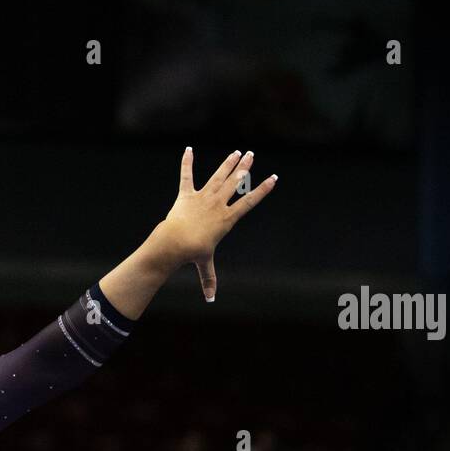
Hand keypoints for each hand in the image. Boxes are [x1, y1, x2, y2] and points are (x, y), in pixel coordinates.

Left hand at [144, 148, 276, 301]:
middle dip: (245, 167)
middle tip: (252, 155)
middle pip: (236, 182)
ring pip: (218, 176)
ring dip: (228, 163)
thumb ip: (209, 280)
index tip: (273, 178)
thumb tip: (211, 300)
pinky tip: (188, 149)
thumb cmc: (192, 253)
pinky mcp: (186, 194)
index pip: (249, 202)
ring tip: (237, 152)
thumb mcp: (205, 264)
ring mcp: (203, 197)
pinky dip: (186, 162)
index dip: (262, 189)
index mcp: (227, 218)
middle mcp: (218, 204)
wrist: (176, 242)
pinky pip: (186, 175)